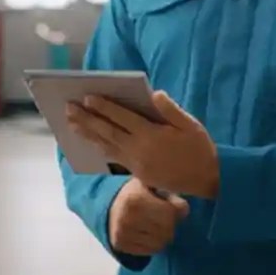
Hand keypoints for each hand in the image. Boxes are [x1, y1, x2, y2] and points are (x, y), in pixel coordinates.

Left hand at [68, 91, 220, 198]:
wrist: (206, 179)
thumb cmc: (199, 148)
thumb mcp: (190, 125)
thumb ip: (170, 110)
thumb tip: (154, 94)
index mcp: (151, 135)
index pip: (122, 118)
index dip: (104, 107)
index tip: (88, 97)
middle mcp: (139, 150)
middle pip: (107, 132)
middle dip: (87, 119)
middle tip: (69, 108)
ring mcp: (136, 163)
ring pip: (106, 146)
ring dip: (88, 134)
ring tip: (72, 124)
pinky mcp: (137, 173)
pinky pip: (114, 158)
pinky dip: (100, 148)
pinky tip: (91, 142)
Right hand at [108, 177, 189, 256]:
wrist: (110, 206)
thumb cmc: (138, 193)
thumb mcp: (152, 185)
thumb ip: (169, 194)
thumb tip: (184, 210)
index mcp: (135, 198)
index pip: (170, 212)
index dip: (177, 209)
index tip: (176, 206)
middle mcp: (127, 217)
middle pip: (167, 229)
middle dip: (171, 224)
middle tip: (166, 217)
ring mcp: (122, 233)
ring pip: (160, 243)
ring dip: (164, 236)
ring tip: (157, 225)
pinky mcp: (120, 245)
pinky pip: (149, 251)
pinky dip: (154, 244)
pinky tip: (149, 234)